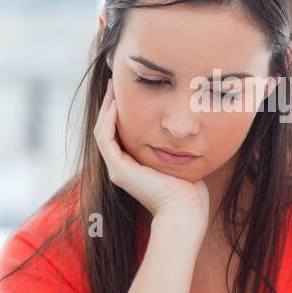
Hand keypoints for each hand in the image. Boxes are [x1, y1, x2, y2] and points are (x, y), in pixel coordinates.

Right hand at [93, 77, 209, 226]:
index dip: (120, 111)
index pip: (118, 133)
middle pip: (107, 129)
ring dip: (106, 108)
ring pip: (102, 131)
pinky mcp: (118, 170)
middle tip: (115, 81)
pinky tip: (117, 104)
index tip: (127, 90)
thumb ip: (175, 146)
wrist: (185, 211)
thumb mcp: (179, 161)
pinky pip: (106, 139)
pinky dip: (109, 120)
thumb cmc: (189, 191)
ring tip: (113, 87)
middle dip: (110, 104)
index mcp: (132, 166)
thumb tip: (188, 129)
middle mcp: (120, 167)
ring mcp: (117, 169)